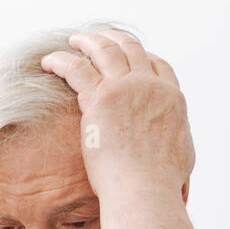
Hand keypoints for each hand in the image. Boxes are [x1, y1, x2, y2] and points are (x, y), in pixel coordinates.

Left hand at [40, 29, 193, 203]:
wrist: (145, 189)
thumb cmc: (159, 185)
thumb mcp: (180, 158)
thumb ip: (175, 144)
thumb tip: (174, 151)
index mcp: (171, 99)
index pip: (157, 65)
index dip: (140, 56)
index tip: (126, 54)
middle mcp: (151, 87)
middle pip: (131, 50)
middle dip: (113, 40)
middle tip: (97, 39)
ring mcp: (126, 89)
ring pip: (104, 50)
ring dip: (87, 41)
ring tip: (74, 40)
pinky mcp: (100, 98)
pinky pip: (76, 68)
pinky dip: (61, 61)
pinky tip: (49, 61)